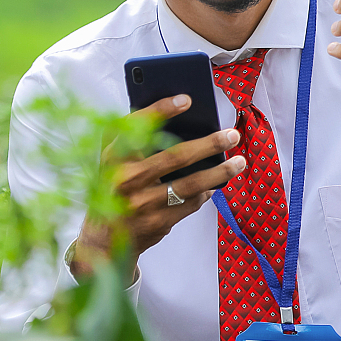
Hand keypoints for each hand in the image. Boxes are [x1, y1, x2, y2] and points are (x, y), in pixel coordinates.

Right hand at [70, 95, 246, 276]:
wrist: (102, 242)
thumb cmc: (111, 192)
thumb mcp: (110, 164)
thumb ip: (128, 139)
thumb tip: (170, 115)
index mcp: (113, 159)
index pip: (137, 127)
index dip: (161, 110)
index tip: (186, 99)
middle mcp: (126, 180)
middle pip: (175, 157)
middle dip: (208, 144)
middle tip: (231, 135)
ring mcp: (142, 204)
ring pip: (190, 184)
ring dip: (219, 172)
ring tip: (239, 162)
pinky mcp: (157, 223)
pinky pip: (190, 204)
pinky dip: (205, 193)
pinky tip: (216, 185)